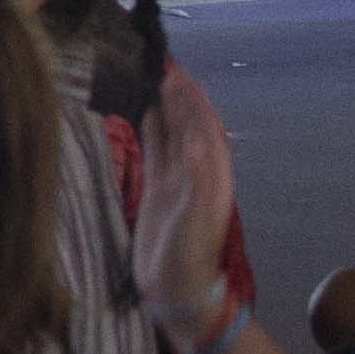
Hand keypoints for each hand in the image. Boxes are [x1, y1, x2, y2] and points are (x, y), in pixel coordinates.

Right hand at [134, 63, 243, 333]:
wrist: (175, 292)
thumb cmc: (187, 257)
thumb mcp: (194, 219)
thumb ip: (196, 179)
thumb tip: (192, 137)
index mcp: (212, 174)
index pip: (203, 125)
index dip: (192, 98)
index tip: (175, 70)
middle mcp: (198, 171)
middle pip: (190, 121)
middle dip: (179, 93)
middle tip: (161, 61)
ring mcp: (177, 179)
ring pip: (172, 131)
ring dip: (165, 104)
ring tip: (151, 74)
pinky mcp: (158, 190)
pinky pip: (156, 149)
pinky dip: (151, 127)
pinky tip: (141, 108)